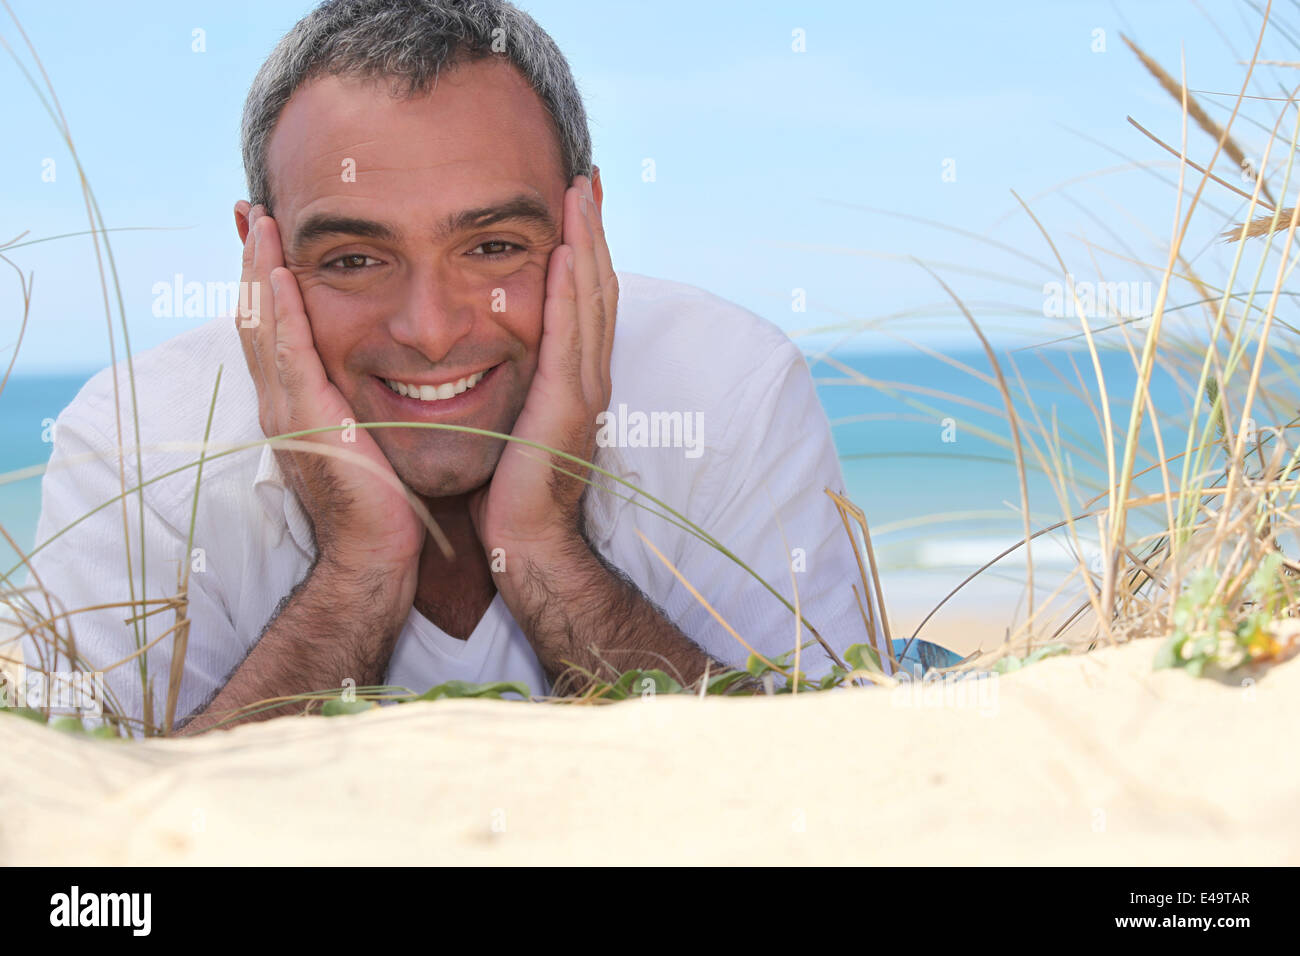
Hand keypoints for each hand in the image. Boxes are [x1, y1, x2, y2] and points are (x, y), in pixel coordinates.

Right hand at [235, 202, 423, 596]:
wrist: (375, 556)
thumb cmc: (383, 504)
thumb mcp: (367, 440)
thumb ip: (361, 404)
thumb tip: (383, 375)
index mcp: (297, 405)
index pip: (274, 330)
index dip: (266, 283)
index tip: (269, 236)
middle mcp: (282, 403)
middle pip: (256, 318)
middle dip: (252, 263)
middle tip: (252, 211)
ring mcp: (286, 412)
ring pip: (262, 327)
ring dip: (259, 272)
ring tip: (260, 223)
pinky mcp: (305, 423)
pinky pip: (288, 356)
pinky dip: (280, 314)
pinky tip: (279, 276)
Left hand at [468, 175, 615, 561]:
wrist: (526, 545)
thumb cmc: (510, 493)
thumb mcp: (513, 423)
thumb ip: (511, 384)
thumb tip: (484, 354)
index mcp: (573, 379)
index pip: (581, 299)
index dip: (583, 249)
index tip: (573, 203)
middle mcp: (588, 376)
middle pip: (596, 287)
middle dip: (593, 231)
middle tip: (587, 179)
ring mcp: (584, 390)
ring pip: (591, 300)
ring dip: (588, 244)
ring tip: (581, 193)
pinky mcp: (568, 406)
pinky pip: (570, 336)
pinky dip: (571, 291)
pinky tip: (566, 251)